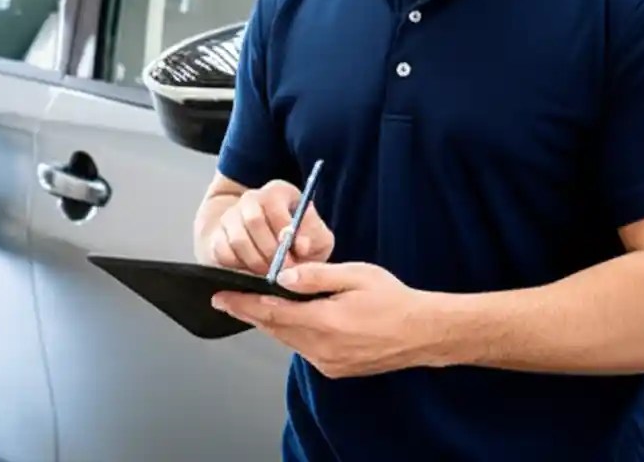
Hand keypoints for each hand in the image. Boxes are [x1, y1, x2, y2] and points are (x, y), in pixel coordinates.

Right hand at [208, 180, 334, 274]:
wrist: (274, 250)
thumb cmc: (300, 243)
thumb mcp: (317, 237)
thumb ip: (314, 238)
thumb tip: (302, 245)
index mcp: (278, 192)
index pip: (273, 201)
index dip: (285, 228)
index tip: (298, 252)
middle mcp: (252, 198)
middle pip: (253, 220)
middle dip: (270, 250)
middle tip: (283, 270)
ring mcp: (231, 216)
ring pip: (237, 238)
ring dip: (255, 261)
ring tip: (270, 274)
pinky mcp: (216, 236)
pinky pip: (222, 251)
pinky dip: (238, 266)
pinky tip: (252, 272)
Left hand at [211, 262, 441, 377]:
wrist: (423, 333)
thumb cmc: (393, 299)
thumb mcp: (355, 275)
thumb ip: (315, 275)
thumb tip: (282, 275)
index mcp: (324, 322)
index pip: (270, 312)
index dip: (242, 304)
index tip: (220, 297)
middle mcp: (321, 348)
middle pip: (274, 328)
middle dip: (250, 312)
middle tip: (229, 298)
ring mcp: (328, 362)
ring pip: (287, 340)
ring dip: (271, 323)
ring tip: (255, 305)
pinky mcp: (335, 369)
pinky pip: (303, 349)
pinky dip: (292, 333)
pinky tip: (291, 319)